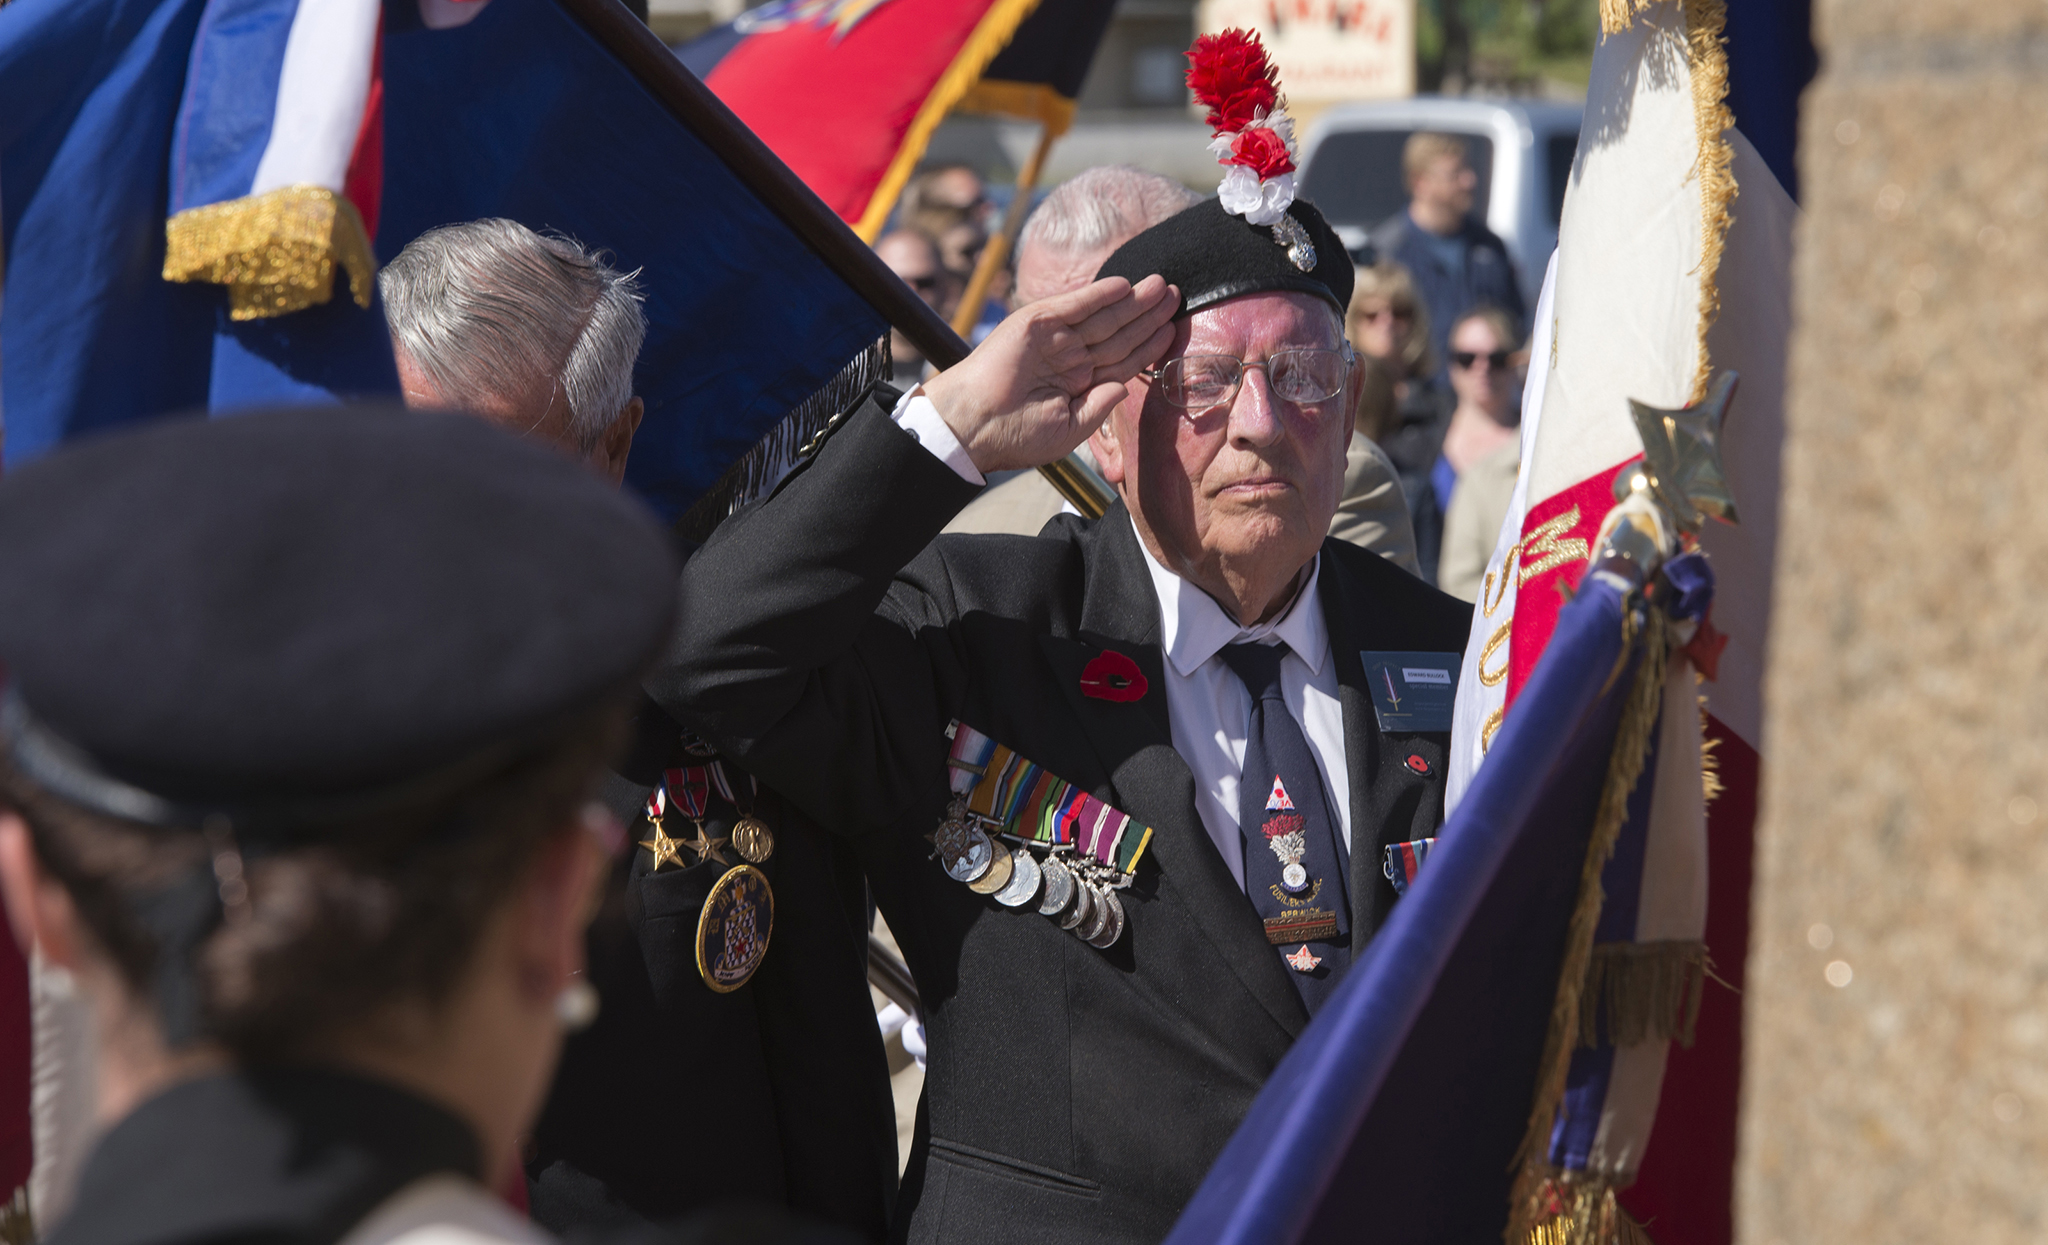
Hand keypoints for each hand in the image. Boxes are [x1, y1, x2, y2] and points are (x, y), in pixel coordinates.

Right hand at [922, 275, 1178, 474]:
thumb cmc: (1015, 436)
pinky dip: (1098, 295)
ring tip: (1161, 286)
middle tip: (1176, 295)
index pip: (1123, 360)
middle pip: (1118, 333)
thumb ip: (1099, 407)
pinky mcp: (1036, 324)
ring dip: (1132, 301)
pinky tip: (1124, 286)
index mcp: (1078, 384)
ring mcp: (1054, 339)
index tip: (1172, 329)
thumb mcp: (1069, 430)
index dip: (1149, 345)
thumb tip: (1125, 385)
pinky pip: (1074, 306)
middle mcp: (1069, 358)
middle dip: (1147, 315)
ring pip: (1102, 317)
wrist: (974, 427)